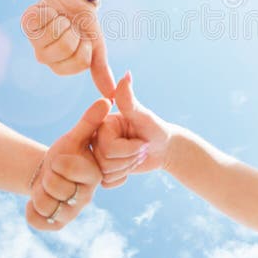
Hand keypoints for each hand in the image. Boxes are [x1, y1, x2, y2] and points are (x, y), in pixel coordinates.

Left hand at [22, 0, 115, 96]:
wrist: (75, 1)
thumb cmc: (84, 26)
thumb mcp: (96, 47)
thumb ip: (101, 70)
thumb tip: (111, 96)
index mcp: (60, 66)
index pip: (80, 61)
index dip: (86, 46)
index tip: (83, 39)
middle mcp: (44, 57)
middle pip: (65, 47)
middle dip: (74, 32)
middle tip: (71, 27)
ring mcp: (34, 41)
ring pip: (54, 32)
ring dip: (63, 21)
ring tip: (61, 20)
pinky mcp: (27, 23)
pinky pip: (43, 18)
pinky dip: (52, 11)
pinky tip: (51, 12)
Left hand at [25, 97, 108, 230]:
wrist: (49, 172)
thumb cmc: (66, 152)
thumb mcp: (75, 135)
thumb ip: (90, 121)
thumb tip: (106, 100)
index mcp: (95, 174)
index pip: (65, 167)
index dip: (56, 161)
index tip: (61, 159)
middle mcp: (87, 196)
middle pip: (54, 186)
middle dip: (47, 177)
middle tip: (53, 174)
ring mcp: (73, 212)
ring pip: (44, 204)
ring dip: (38, 193)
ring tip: (46, 187)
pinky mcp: (58, 224)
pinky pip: (37, 220)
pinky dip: (31, 211)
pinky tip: (39, 202)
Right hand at [92, 72, 172, 187]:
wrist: (162, 148)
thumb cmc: (156, 128)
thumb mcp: (144, 116)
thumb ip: (130, 100)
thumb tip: (126, 75)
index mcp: (101, 124)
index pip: (108, 147)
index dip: (130, 149)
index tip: (142, 140)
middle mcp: (95, 138)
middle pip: (104, 162)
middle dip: (130, 159)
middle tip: (141, 149)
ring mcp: (97, 154)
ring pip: (104, 174)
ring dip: (127, 169)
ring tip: (136, 156)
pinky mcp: (101, 169)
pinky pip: (106, 183)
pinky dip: (122, 179)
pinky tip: (129, 168)